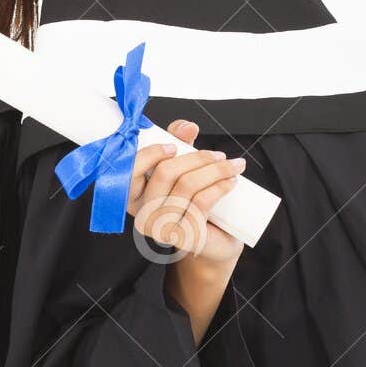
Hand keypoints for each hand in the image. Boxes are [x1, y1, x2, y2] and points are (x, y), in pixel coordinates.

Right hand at [128, 119, 244, 266]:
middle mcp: (142, 214)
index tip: (174, 146)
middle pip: (165, 172)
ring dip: (215, 170)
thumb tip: (188, 126)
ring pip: (186, 185)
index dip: (151, 153)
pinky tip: (231, 181)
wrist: (215, 240)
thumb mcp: (182, 168)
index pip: (131, 170)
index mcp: (133, 196)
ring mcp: (162, 229)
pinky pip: (201, 202)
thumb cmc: (193, 201)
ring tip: (233, 166)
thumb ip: (179, 141)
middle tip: (219, 155)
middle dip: (196, 157)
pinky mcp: (183, 238)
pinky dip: (219, 187)